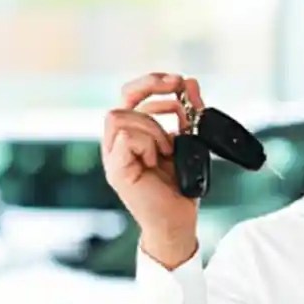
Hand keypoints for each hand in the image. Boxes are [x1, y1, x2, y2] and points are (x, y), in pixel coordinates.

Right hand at [102, 72, 205, 268]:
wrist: (178, 222)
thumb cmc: (180, 188)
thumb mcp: (190, 142)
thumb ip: (189, 114)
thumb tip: (189, 83)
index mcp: (132, 134)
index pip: (130, 95)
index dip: (151, 82)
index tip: (177, 81)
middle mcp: (117, 143)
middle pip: (123, 99)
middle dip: (152, 90)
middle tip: (178, 94)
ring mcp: (113, 157)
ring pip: (122, 116)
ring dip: (153, 128)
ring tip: (167, 150)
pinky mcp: (116, 170)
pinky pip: (126, 137)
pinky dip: (148, 143)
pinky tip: (158, 159)